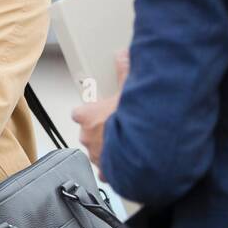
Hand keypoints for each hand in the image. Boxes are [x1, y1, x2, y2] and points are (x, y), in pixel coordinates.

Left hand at [71, 49, 129, 169]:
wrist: (148, 148)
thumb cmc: (136, 118)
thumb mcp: (129, 90)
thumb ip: (124, 72)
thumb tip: (123, 55)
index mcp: (87, 116)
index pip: (80, 113)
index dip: (91, 112)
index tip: (102, 111)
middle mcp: (87, 136)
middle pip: (89, 133)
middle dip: (102, 131)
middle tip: (120, 126)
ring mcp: (96, 155)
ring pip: (98, 151)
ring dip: (109, 148)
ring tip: (129, 143)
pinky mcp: (108, 171)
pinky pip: (107, 171)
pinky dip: (115, 169)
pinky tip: (127, 164)